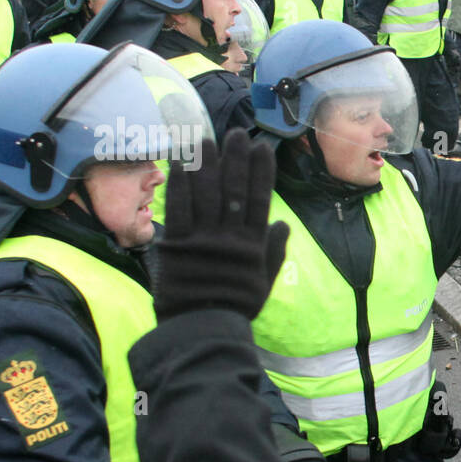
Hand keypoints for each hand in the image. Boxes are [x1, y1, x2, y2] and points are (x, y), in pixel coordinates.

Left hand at [154, 129, 289, 321]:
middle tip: (236, 134)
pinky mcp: (177, 245)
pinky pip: (178, 210)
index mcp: (253, 244)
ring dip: (206, 165)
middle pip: (234, 191)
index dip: (261, 173)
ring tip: (206, 139)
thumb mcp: (264, 281)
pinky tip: (180, 165)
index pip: (260, 200)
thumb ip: (274, 252)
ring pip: (206, 195)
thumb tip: (283, 224)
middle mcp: (230, 237)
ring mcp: (203, 239)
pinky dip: (179, 187)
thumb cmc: (236, 305)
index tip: (262, 148)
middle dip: (236, 160)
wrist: (204, 327)